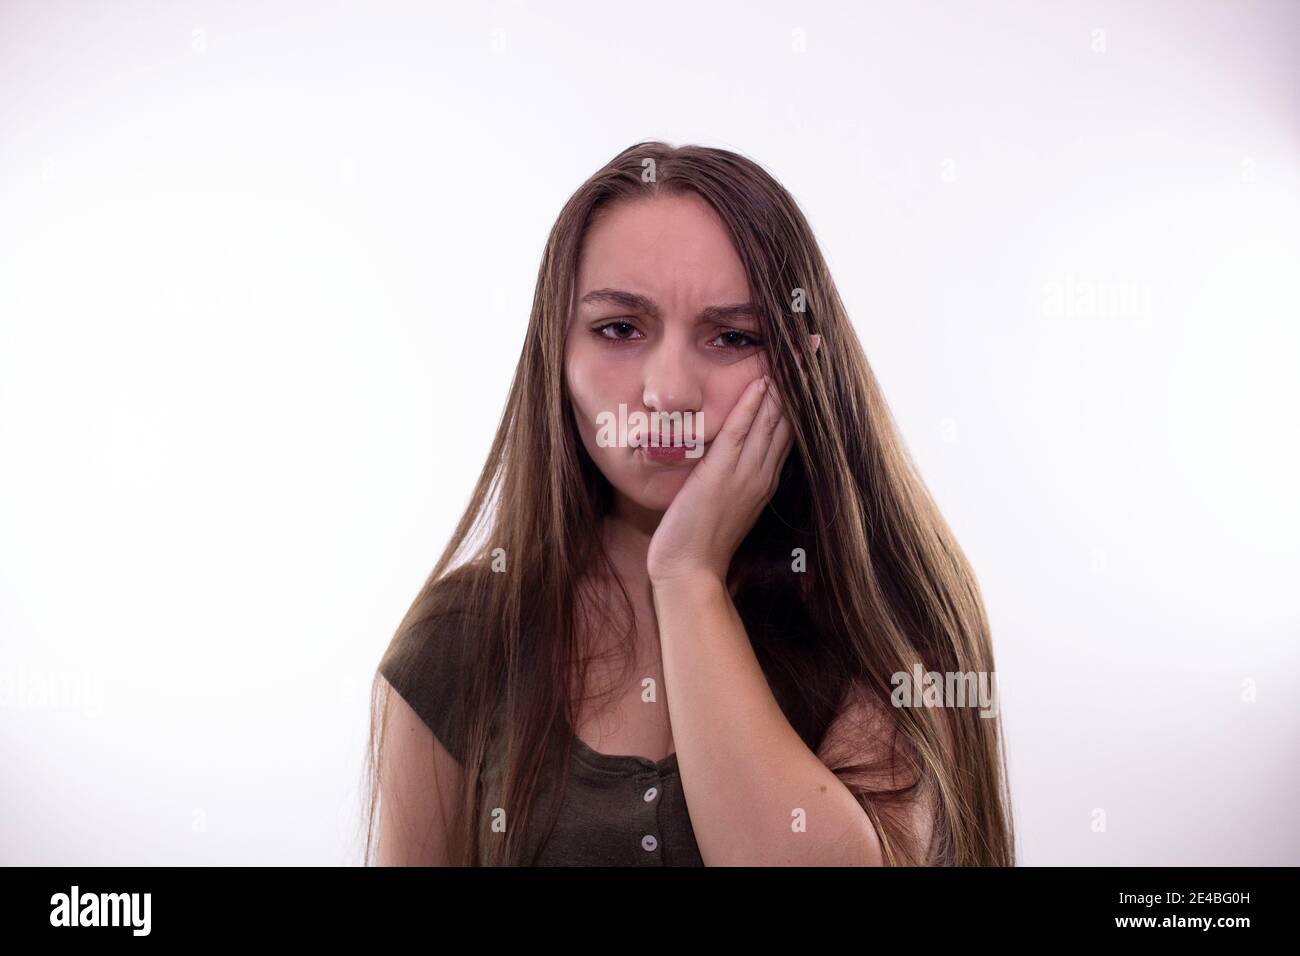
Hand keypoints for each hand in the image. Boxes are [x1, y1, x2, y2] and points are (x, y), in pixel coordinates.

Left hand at [646, 336, 819, 586]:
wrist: (689, 570)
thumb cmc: (700, 539)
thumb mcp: (724, 499)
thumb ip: (734, 473)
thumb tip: (733, 449)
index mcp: (764, 477)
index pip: (788, 426)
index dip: (800, 393)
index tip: (808, 364)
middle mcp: (762, 472)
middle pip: (789, 416)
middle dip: (802, 379)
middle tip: (813, 343)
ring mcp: (745, 474)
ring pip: (771, 420)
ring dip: (785, 383)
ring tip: (797, 350)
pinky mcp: (721, 475)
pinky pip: (740, 433)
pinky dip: (752, 406)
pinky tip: (762, 381)